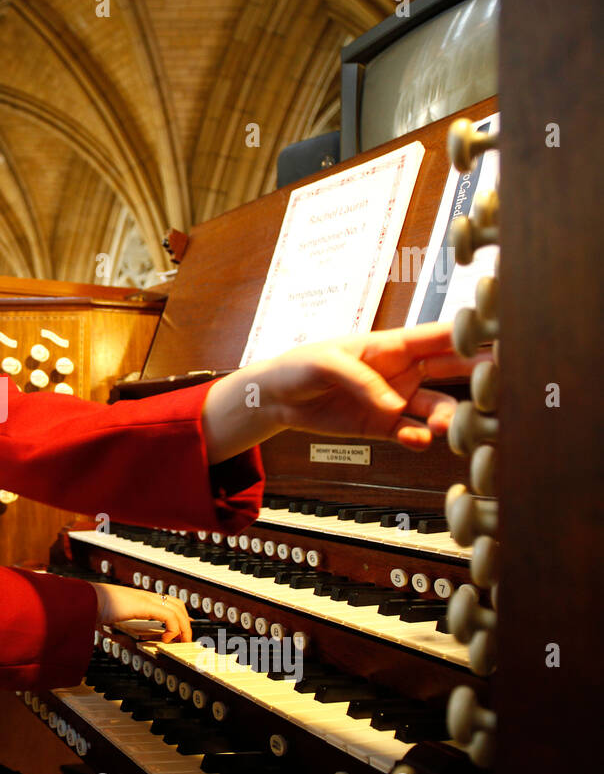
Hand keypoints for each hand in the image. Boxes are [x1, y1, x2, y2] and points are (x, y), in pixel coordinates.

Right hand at [92, 582, 192, 643]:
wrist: (85, 600)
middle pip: (178, 604)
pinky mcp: (146, 605)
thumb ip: (119, 632)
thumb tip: (126, 643)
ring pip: (178, 608)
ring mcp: (146, 598)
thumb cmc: (91, 610)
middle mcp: (145, 596)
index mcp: (137, 599)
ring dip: (184, 627)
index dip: (177, 616)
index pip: (166, 602)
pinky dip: (173, 629)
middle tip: (186, 639)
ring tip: (181, 641)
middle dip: (186, 622)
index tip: (180, 631)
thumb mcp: (109, 624)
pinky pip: (170, 616)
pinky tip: (165, 639)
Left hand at [202, 321, 482, 461]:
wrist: (276, 398)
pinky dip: (418, 438)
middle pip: (453, 370)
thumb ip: (361, 380)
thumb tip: (394, 405)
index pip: (440, 336)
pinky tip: (415, 439)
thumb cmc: (299, 367)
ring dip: (448, 417)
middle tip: (496, 388)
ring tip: (442, 427)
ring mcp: (396, 399)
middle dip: (477, 376)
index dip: (470, 334)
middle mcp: (403, 371)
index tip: (498, 339)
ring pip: (439, 407)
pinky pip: (411, 433)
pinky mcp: (383, 426)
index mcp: (392, 345)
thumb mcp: (325, 363)